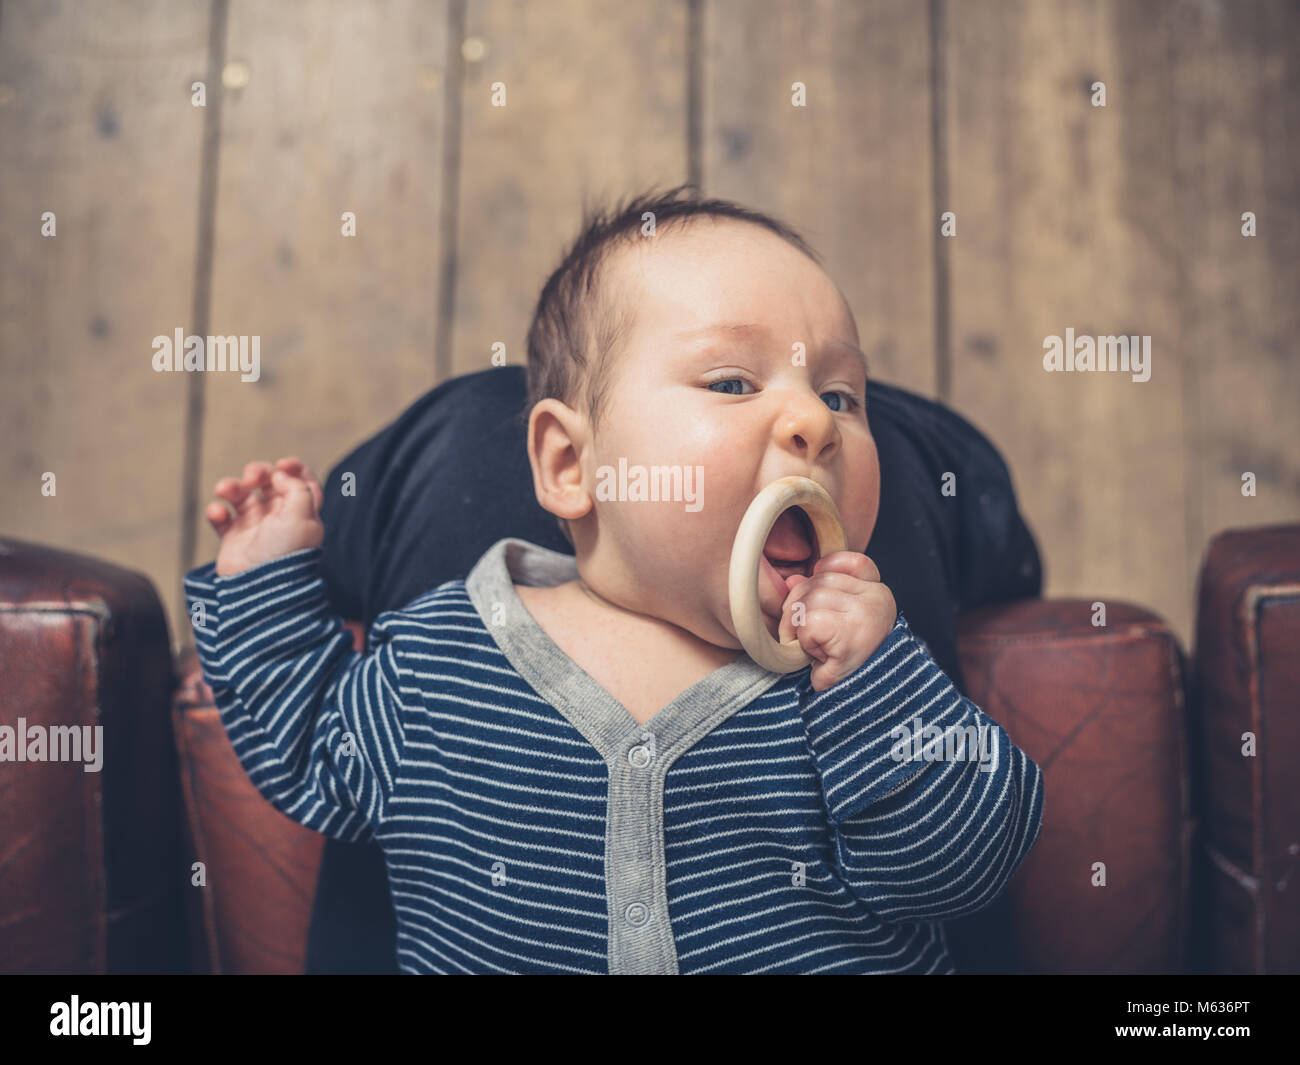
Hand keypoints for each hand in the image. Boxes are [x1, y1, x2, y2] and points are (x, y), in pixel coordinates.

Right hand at [207, 457, 324, 575]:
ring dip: (231, 486)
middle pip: (270, 483)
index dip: (295, 468)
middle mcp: (280, 519)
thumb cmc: (286, 553)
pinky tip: (219, 514)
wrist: (261, 588)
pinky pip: (221, 517)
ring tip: (224, 490)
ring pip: (242, 496)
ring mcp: (255, 528)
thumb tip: (281, 475)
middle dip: (258, 472)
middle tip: (251, 477)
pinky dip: (216, 511)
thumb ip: (297, 488)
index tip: (283, 464)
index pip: (303, 483)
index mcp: (302, 513)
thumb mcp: (301, 517)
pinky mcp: (233, 539)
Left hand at [776, 551, 896, 690]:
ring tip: (816, 648)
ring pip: (809, 599)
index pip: (852, 562)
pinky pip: (808, 622)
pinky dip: (803, 641)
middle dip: (801, 607)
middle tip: (811, 637)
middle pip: (819, 580)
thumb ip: (818, 594)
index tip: (821, 597)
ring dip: (799, 628)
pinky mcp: (850, 632)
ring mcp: (865, 613)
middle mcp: (877, 598)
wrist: (861, 703)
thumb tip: (793, 580)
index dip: (828, 570)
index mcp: (878, 593)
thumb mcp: (835, 621)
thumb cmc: (846, 662)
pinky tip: (818, 656)